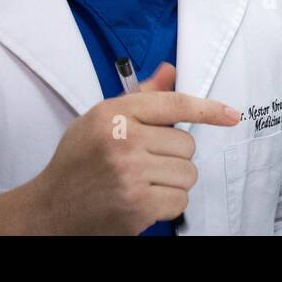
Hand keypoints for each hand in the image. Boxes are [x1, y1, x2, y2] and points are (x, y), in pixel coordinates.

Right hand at [27, 63, 240, 233]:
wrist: (49, 209)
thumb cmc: (79, 161)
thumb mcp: (101, 120)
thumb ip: (141, 97)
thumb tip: (170, 72)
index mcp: (114, 114)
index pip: (174, 104)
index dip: (208, 109)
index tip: (231, 115)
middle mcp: (123, 141)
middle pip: (187, 144)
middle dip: (174, 155)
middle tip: (146, 161)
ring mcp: (131, 175)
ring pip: (188, 173)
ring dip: (173, 180)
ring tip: (144, 181)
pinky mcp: (137, 207)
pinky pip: (180, 200)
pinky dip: (168, 203)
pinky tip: (144, 199)